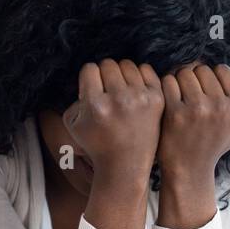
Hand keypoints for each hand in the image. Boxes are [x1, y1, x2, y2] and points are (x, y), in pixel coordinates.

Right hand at [63, 59, 162, 179]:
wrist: (125, 164)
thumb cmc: (97, 144)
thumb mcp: (73, 124)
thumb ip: (76, 97)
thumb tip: (90, 78)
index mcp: (96, 104)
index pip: (90, 68)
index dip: (89, 78)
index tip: (92, 89)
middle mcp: (118, 99)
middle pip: (108, 64)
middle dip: (105, 75)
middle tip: (107, 90)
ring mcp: (140, 98)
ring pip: (127, 65)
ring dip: (121, 75)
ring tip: (121, 90)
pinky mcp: (156, 99)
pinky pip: (146, 70)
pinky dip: (139, 76)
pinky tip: (135, 89)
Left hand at [155, 62, 229, 228]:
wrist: (189, 169)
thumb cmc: (211, 143)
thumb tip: (219, 67)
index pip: (222, 70)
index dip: (211, 77)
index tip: (204, 88)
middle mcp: (221, 107)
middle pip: (202, 69)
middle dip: (194, 78)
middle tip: (189, 93)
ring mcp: (198, 109)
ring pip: (184, 72)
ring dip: (179, 81)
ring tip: (179, 96)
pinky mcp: (175, 113)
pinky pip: (169, 82)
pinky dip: (166, 88)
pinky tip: (168, 100)